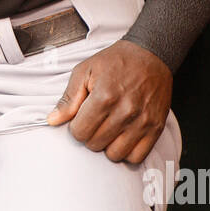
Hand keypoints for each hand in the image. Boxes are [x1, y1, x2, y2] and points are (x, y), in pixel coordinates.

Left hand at [46, 39, 172, 163]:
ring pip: (115, 155)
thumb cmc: (116, 61)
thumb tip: (52, 120)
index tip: (82, 117)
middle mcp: (125, 111)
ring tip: (109, 129)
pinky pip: (137, 157)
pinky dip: (127, 152)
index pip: (79, 133)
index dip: (76, 126)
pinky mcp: (157, 127)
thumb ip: (68, 98)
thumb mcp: (85, 71)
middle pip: (95, 144)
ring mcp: (143, 121)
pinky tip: (123, 137)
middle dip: (91, 135)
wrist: (150, 54)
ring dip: (108, 145)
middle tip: (96, 120)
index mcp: (104, 96)